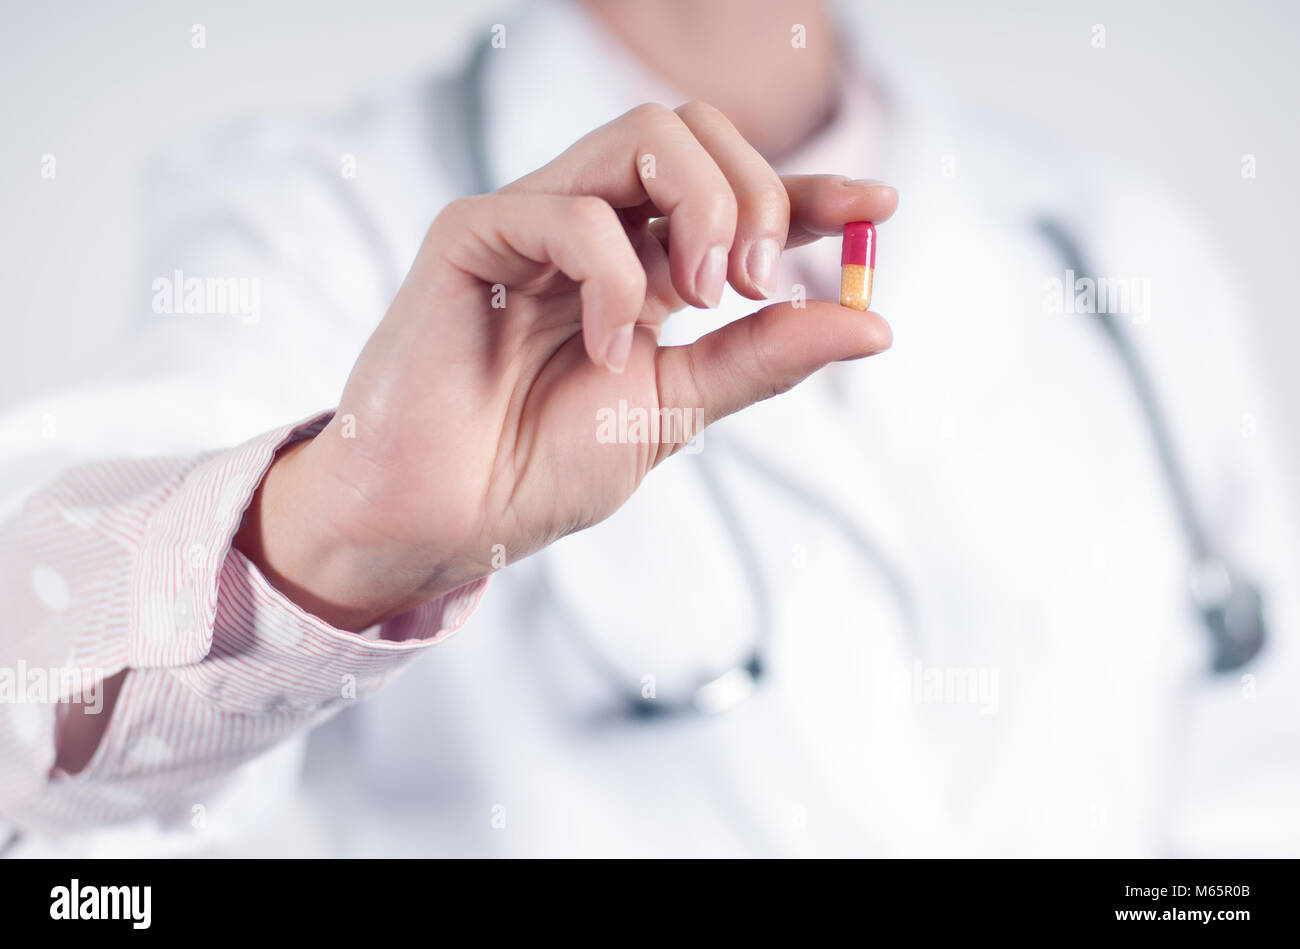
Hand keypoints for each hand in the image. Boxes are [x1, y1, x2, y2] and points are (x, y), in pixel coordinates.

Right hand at [236, 102, 897, 629]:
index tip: (881, 207)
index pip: (734, 196)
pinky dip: (613, 276)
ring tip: (711, 297)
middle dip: (758, 191)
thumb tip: (874, 324)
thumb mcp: (678, 411)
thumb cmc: (539, 470)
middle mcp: (594, 232)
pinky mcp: (470, 233)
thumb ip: (764, 358)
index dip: (811, 189)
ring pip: (644, 135)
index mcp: (641, 269)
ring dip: (707, 207)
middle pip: (695, 132)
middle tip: (762, 283)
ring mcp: (531, 223)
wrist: (445, 523)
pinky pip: (569, 209)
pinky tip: (607, 345)